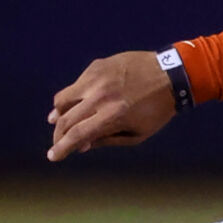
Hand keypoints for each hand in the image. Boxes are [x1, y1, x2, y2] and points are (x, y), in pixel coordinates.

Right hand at [47, 51, 176, 160]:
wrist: (170, 74)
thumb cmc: (156, 110)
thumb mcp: (137, 134)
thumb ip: (107, 140)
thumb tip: (81, 146)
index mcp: (112, 115)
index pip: (77, 134)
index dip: (62, 148)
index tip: (53, 156)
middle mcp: (100, 95)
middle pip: (65, 119)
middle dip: (58, 135)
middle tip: (57, 143)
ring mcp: (96, 78)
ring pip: (63, 98)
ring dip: (58, 114)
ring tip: (57, 121)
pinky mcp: (96, 66)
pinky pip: (77, 85)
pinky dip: (74, 97)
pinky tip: (78, 103)